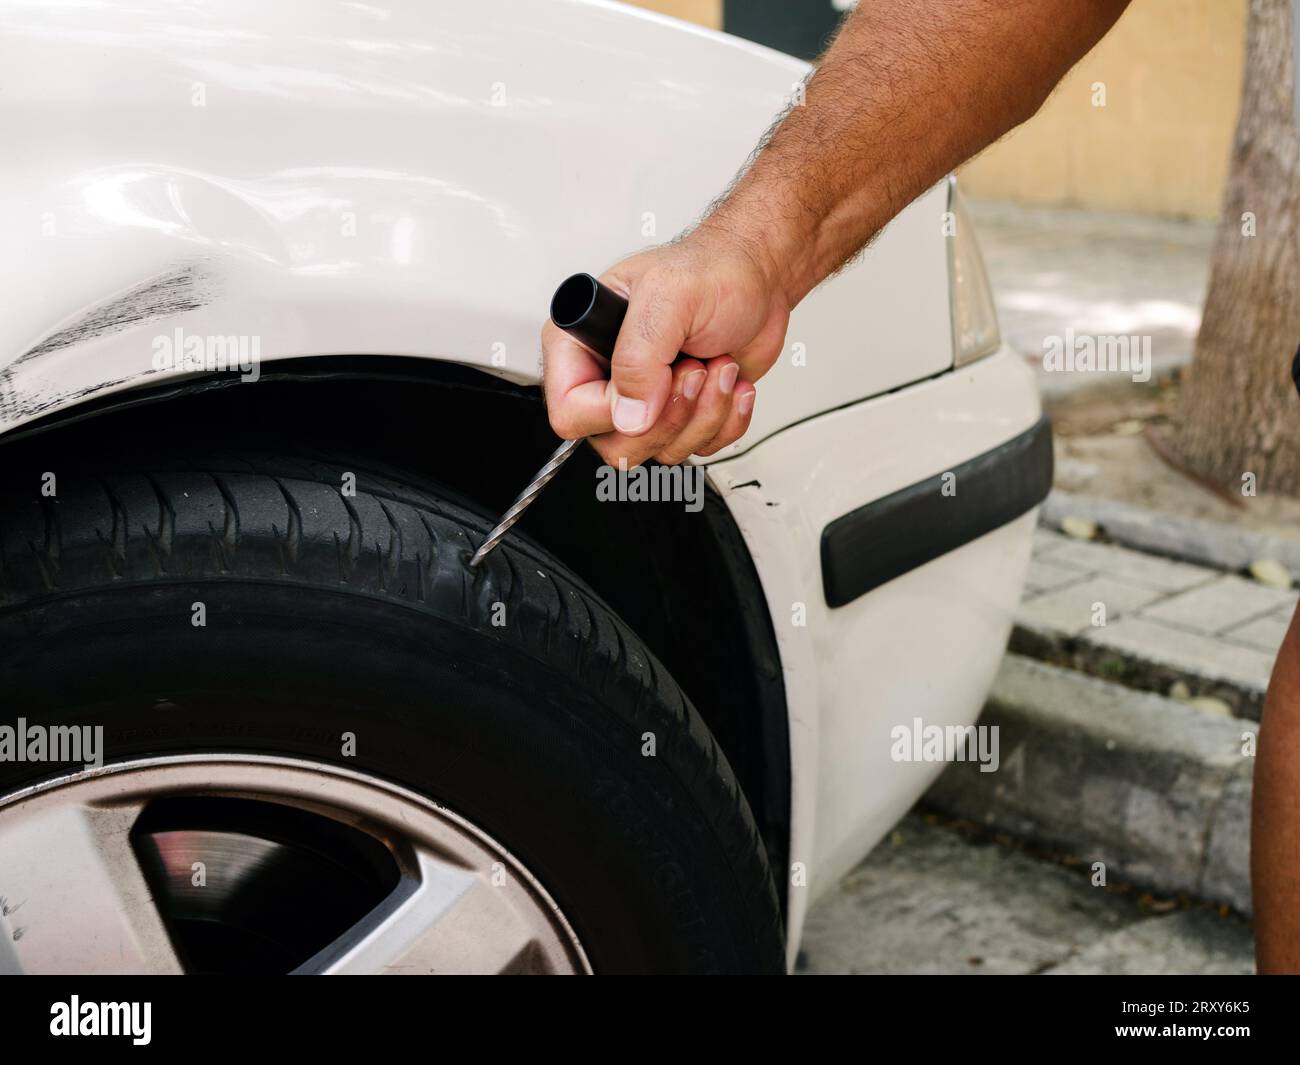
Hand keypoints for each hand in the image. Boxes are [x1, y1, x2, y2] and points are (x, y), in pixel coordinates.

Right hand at [541, 226, 791, 465]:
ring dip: (705, 413)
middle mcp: (608, 378)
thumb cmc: (713, 271)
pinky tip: (730, 382)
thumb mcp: (669, 297)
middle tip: (693, 369)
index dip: (614, 411)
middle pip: (616, 445)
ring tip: (717, 366)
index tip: (657, 380)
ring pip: (661, 450)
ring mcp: (646, 401)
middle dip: (671, 414)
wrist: (758, 279)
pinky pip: (698, 450)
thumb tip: (629, 416)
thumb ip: (639, 358)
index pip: (570, 412)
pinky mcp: (681, 415)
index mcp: (581, 344)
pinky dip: (727, 420)